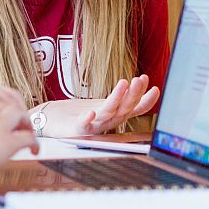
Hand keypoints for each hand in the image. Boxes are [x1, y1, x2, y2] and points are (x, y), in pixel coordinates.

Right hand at [0, 98, 37, 187]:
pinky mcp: (7, 140)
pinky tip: (34, 149)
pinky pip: (27, 136)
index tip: (2, 121)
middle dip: (16, 112)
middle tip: (21, 125)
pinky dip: (34, 142)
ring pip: (19, 113)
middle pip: (6, 103)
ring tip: (29, 133)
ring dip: (26, 123)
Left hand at [33, 75, 159, 136]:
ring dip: (117, 99)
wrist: (52, 121)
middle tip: (140, 79)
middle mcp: (108, 122)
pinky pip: (83, 125)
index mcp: (115, 116)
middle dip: (134, 94)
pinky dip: (87, 119)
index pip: (135, 109)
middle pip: (124, 109)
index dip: (146, 101)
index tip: (155, 88)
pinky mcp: (77, 129)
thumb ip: (121, 97)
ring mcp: (93, 126)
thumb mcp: (104, 103)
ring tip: (124, 82)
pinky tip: (91, 112)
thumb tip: (142, 82)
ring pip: (109, 113)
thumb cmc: (79, 111)